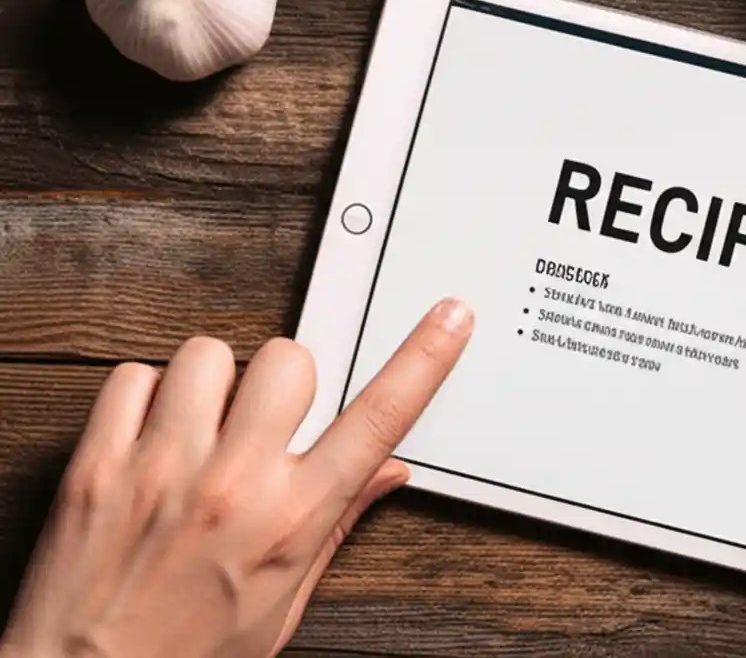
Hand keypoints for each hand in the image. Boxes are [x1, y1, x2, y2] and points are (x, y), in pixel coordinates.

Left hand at [0, 298, 473, 657]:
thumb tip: (386, 471)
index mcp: (292, 521)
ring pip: (209, 354)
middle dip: (286, 378)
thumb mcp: (284, 603)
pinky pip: (132, 375)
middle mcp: (233, 485)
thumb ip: (336, 524)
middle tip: (268, 416)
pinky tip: (152, 433)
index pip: (378, 421)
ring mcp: (162, 468)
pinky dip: (145, 394)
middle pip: (289, 360)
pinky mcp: (98, 461)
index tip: (450, 318)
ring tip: (203, 425)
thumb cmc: (187, 655)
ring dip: (214, 381)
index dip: (425, 359)